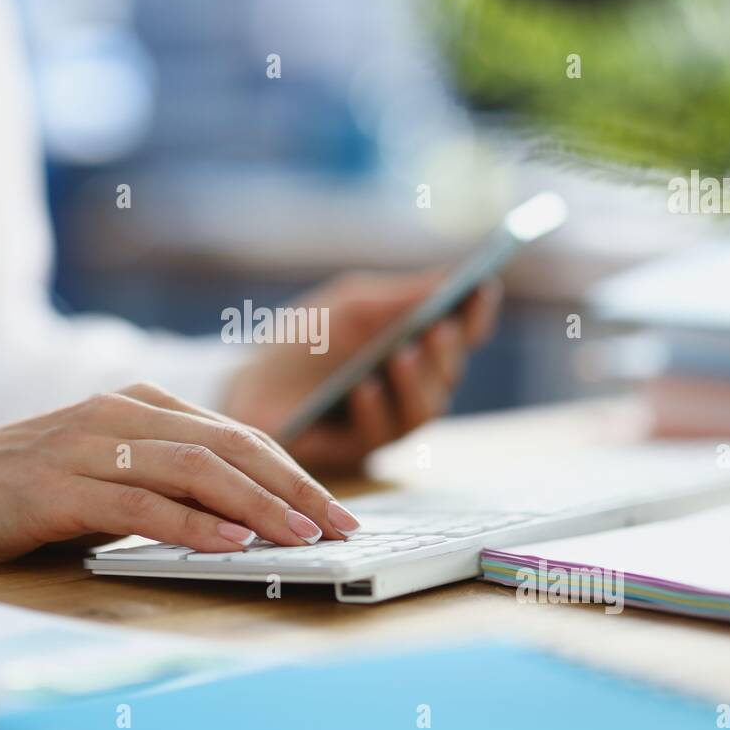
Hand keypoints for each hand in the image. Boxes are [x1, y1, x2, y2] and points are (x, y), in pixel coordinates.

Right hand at [0, 383, 360, 561]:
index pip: (238, 435)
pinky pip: (139, 502)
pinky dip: (191, 524)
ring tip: (301, 535)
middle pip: (230, 446)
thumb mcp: (108, 467)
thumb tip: (245, 515)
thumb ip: (167, 478)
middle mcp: (124, 414)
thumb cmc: (27, 480)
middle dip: (295, 487)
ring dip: (257, 505)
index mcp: (142, 404)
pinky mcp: (59, 484)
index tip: (336, 508)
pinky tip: (230, 543)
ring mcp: (90, 444)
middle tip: (340, 525)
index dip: (294, 471)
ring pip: (195, 468)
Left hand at [222, 271, 498, 470]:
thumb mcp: (348, 307)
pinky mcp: (359, 450)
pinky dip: (373, 409)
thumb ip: (396, 297)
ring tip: (402, 355)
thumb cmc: (303, 341)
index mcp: (418, 345)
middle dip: (445, 350)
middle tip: (437, 327)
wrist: (247, 383)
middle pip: (448, 372)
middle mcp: (413, 388)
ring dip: (415, 382)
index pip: (462, 332)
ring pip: (424, 409)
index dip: (476, 313)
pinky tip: (363, 388)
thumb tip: (450, 279)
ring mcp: (390, 421)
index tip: (482, 287)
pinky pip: (378, 433)